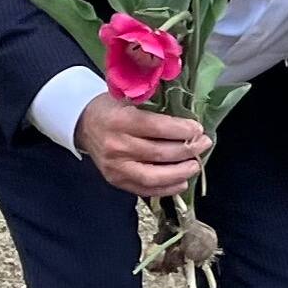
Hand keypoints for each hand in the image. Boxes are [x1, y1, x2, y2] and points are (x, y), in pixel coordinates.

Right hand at [76, 97, 208, 198]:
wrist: (84, 124)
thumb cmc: (112, 108)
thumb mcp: (128, 97)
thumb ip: (154, 105)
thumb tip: (188, 121)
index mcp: (121, 121)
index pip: (158, 128)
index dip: (182, 130)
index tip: (198, 129)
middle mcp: (117, 146)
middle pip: (160, 153)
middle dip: (188, 150)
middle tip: (203, 144)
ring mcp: (115, 167)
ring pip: (154, 176)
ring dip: (180, 172)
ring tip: (196, 165)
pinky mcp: (116, 181)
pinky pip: (145, 190)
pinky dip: (166, 189)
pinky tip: (182, 182)